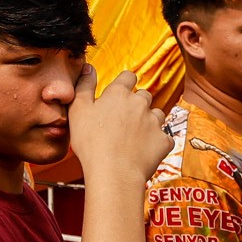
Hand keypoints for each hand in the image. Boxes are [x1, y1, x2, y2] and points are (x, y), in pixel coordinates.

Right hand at [69, 67, 169, 182]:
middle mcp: (140, 103)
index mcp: (119, 94)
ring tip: (134, 136)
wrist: (113, 174)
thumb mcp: (77, 110)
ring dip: (149, 121)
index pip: (128, 76)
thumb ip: (84, 86)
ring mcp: (154, 122)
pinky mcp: (164, 141)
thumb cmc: (91, 143)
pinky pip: (164, 137)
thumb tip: (89, 67)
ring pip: (157, 114)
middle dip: (136, 103)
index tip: (119, 94)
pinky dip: (157, 142)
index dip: (124, 83)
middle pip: (144, 95)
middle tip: (123, 120)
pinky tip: (144, 150)